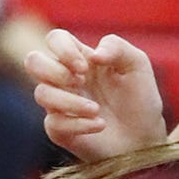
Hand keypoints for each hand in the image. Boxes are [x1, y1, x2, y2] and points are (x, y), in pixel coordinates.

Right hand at [25, 28, 166, 159]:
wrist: (146, 139)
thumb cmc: (140, 101)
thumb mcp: (137, 65)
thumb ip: (117, 46)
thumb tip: (93, 55)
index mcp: (80, 59)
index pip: (55, 39)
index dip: (63, 48)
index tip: (85, 68)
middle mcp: (65, 79)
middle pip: (33, 61)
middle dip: (55, 71)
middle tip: (81, 82)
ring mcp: (60, 105)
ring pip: (41, 94)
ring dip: (71, 101)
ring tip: (97, 110)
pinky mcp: (61, 130)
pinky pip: (53, 123)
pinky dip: (78, 124)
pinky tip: (100, 125)